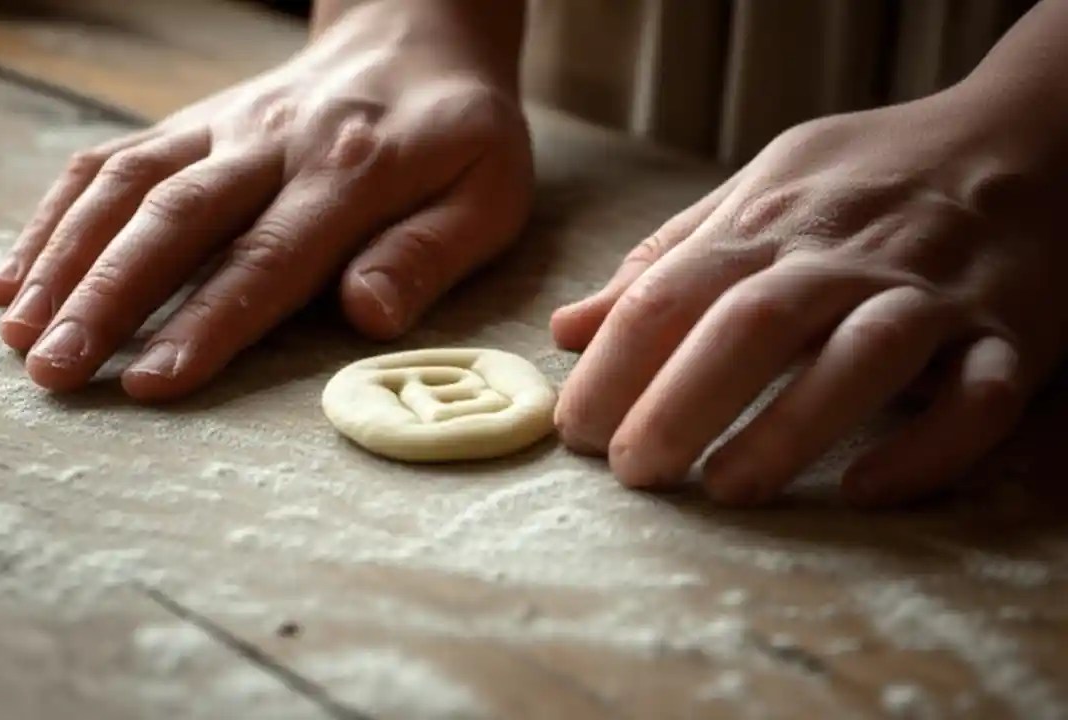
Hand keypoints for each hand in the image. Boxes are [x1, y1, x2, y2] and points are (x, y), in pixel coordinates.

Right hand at [0, 1, 532, 399]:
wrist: (415, 38)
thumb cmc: (459, 138)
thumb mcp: (486, 195)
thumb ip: (429, 253)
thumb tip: (366, 316)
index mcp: (354, 172)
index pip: (269, 256)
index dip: (207, 321)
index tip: (150, 383)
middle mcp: (273, 144)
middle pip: (176, 219)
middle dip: (107, 298)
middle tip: (53, 373)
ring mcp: (222, 126)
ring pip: (126, 185)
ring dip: (65, 258)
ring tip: (19, 334)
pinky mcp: (192, 122)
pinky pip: (111, 159)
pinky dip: (55, 216)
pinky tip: (13, 274)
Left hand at [551, 89, 1067, 507]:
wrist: (1027, 133)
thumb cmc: (867, 178)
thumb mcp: (758, 192)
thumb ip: (667, 260)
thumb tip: (568, 328)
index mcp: (773, 221)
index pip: (673, 290)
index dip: (615, 363)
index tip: (576, 429)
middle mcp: (848, 254)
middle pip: (754, 325)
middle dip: (682, 401)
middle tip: (633, 472)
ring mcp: (933, 292)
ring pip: (862, 358)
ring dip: (789, 427)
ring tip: (726, 489)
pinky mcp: (1011, 334)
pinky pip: (977, 398)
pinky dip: (923, 449)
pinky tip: (861, 489)